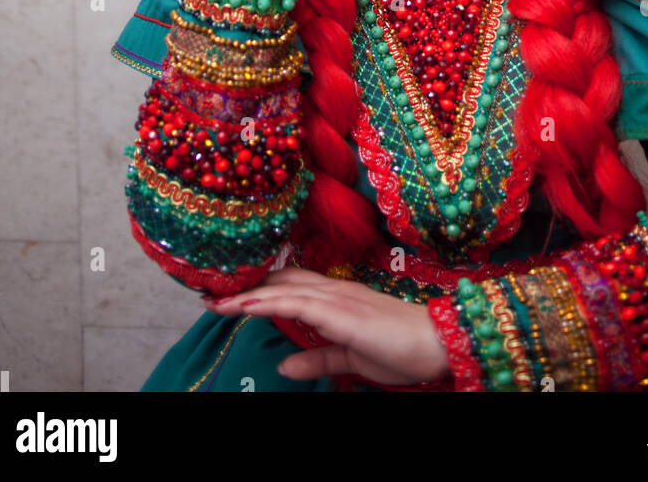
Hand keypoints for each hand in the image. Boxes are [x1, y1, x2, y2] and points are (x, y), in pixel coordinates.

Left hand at [203, 267, 450, 385]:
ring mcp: (338, 298)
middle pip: (281, 281)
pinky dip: (269, 303)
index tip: (227, 295)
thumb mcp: (350, 357)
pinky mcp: (342, 313)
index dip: (259, 289)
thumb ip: (318, 358)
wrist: (437, 344)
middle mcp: (334, 291)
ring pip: (284, 289)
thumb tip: (284, 366)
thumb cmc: (401, 349)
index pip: (290, 288)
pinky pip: (298, 304)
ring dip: (248, 294)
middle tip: (211, 290)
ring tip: (216, 299)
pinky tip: (246, 306)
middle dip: (246, 286)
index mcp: (337, 299)